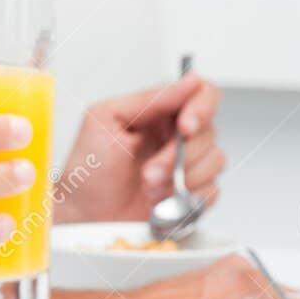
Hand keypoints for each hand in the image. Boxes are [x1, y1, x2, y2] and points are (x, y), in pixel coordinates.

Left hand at [53, 72, 222, 223]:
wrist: (84, 216)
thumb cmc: (87, 170)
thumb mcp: (105, 120)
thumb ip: (149, 98)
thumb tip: (188, 82)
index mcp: (159, 112)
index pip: (201, 94)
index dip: (201, 108)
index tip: (185, 127)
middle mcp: (176, 136)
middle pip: (209, 131)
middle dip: (180, 154)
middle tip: (150, 171)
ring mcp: (187, 165)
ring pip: (214, 160)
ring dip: (180, 177)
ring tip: (149, 187)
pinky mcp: (192, 194)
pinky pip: (211, 191)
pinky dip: (187, 197)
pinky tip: (161, 200)